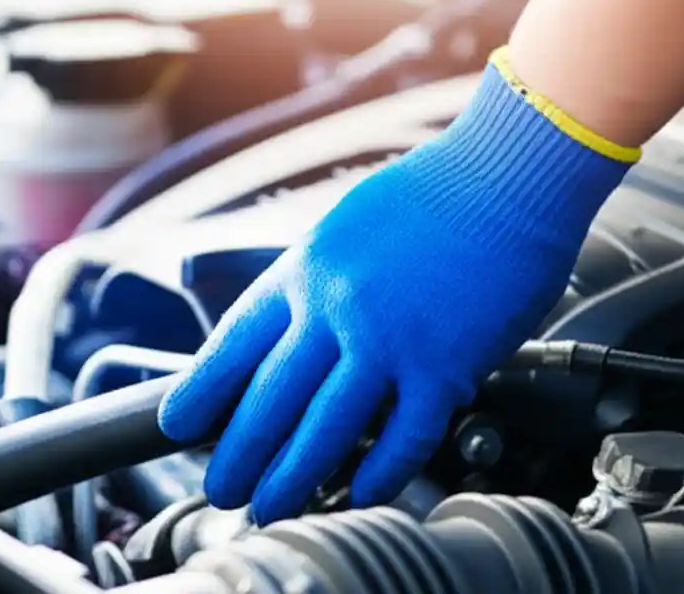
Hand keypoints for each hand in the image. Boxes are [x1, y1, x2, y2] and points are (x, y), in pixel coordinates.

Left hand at [158, 56, 632, 523]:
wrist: (505, 174)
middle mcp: (335, 309)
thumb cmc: (431, 194)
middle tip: (223, 489)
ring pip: (325, 429)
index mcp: (303, 271)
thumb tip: (288, 328)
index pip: (233, 344)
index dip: (200, 391)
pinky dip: (380, 472)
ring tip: (272, 508)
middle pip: (270, 400)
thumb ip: (312, 282)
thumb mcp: (342, 227)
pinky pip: (404, 436)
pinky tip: (361, 493)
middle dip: (239, 455)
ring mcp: (389, 341)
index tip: (178, 425)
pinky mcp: (445, 365)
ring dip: (292, 477)